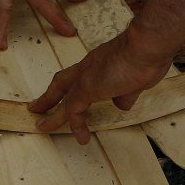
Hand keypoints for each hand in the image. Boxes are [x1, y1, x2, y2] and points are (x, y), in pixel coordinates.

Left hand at [29, 28, 171, 143]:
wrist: (146, 46)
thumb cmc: (147, 55)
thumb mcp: (136, 78)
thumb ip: (126, 91)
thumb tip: (121, 102)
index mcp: (99, 61)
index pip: (79, 73)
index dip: (71, 83)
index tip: (63, 91)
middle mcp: (88, 67)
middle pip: (62, 82)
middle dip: (50, 96)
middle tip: (37, 107)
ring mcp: (85, 77)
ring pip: (64, 99)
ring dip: (53, 115)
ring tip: (43, 127)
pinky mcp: (86, 89)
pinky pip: (75, 111)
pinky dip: (77, 126)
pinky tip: (83, 138)